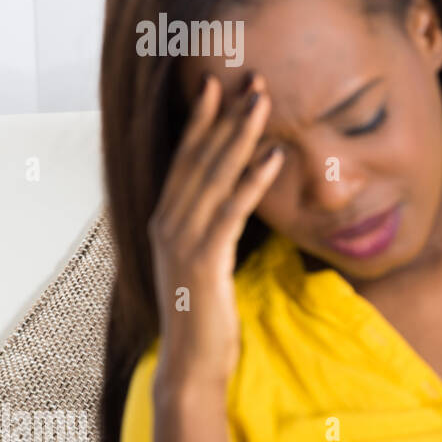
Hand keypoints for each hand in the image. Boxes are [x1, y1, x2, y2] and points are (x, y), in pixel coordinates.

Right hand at [148, 73, 281, 386]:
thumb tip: (238, 205)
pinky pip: (232, 212)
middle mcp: (168, 223)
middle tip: (251, 77)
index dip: (201, 120)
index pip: (184, 159)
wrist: (193, 365)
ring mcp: (182, 241)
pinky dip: (252, 181)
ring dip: (241, 135)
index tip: (218, 84)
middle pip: (199, 157)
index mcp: (167, 220)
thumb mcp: (209, 263)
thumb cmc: (207, 316)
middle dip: (226, 115)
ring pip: (214, 176)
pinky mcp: (205, 261)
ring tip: (264, 100)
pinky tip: (274, 156)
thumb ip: (215, 232)